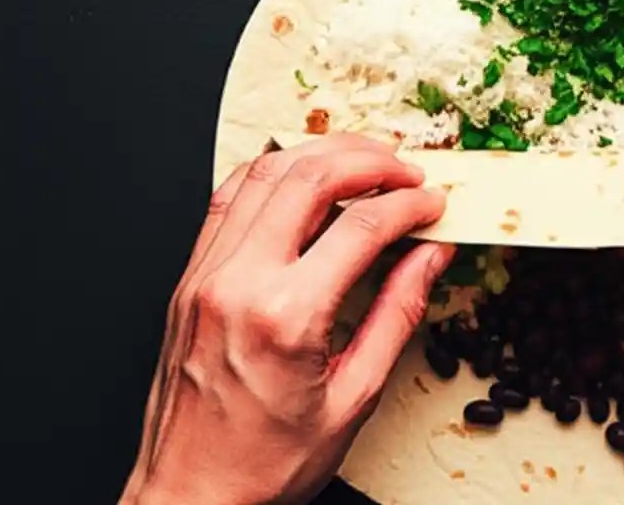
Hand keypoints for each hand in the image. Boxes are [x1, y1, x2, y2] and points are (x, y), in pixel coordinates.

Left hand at [121, 134, 455, 504]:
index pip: (362, 227)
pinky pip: (228, 198)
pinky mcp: (189, 279)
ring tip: (363, 159)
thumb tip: (429, 257)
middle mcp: (238, 283)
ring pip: (264, 173)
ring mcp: (205, 275)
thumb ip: (397, 314)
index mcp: (286, 317)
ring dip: (320, 154)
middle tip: (407, 169)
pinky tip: (301, 175)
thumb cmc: (264, 465)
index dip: (409, 206)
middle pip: (310, 179)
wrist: (189, 497)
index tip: (434, 205)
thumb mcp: (353, 398)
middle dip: (370, 160)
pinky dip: (270, 173)